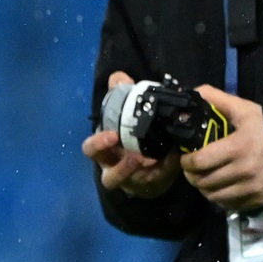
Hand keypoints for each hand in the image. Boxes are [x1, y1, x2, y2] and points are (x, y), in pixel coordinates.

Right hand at [86, 73, 177, 197]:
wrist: (150, 160)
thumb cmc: (132, 137)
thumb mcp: (127, 118)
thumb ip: (122, 97)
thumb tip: (118, 77)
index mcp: (105, 150)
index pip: (91, 149)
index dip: (98, 144)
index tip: (112, 135)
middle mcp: (113, 167)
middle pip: (106, 174)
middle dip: (118, 166)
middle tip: (133, 154)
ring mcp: (130, 179)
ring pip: (123, 181)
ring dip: (133, 171)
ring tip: (148, 159)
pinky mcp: (147, 184)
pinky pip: (152, 180)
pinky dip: (161, 170)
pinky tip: (171, 158)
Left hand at [181, 85, 262, 210]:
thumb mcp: (245, 110)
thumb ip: (218, 100)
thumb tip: (194, 91)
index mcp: (238, 147)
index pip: (200, 162)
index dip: (187, 161)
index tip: (186, 157)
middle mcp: (243, 171)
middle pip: (203, 181)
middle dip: (192, 175)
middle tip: (192, 169)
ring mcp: (251, 188)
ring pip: (213, 196)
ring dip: (204, 188)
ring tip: (204, 179)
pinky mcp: (258, 200)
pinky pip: (229, 205)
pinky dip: (220, 198)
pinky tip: (221, 188)